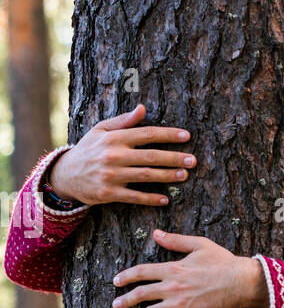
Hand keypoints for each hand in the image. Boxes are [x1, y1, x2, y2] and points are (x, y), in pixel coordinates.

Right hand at [46, 104, 196, 206]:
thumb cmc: (88, 149)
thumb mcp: (101, 130)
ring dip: (167, 176)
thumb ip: (123, 121)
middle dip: (174, 158)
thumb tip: (143, 108)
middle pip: (150, 156)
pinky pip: (134, 197)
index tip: (187, 136)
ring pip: (146, 176)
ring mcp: (111, 175)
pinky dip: (151, 199)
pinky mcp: (109, 193)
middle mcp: (114, 155)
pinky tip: (166, 199)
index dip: (168, 135)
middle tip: (193, 160)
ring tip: (185, 175)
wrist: (66, 174)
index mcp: (115, 138)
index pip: (147, 134)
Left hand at [111, 229, 267, 307]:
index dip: (126, 276)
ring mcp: (181, 305)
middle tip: (116, 305)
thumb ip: (175, 240)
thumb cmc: (223, 262)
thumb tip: (156, 233)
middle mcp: (172, 287)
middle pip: (141, 294)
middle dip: (125, 300)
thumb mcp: (199, 244)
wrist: (242, 281)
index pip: (142, 272)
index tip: (116, 281)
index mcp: (173, 268)